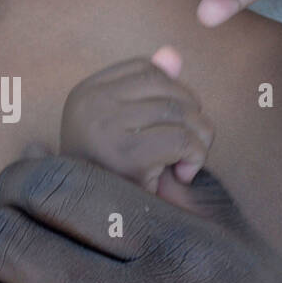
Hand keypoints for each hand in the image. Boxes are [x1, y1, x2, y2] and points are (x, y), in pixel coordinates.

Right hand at [59, 47, 211, 205]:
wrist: (98, 228)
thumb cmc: (117, 177)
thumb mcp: (128, 128)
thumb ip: (149, 90)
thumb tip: (173, 54)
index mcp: (83, 93)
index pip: (147, 69)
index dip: (173, 94)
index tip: (170, 127)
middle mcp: (88, 105)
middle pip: (168, 88)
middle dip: (192, 117)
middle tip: (186, 149)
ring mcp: (104, 128)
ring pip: (181, 112)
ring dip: (198, 139)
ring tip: (185, 163)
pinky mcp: (126, 156)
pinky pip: (183, 140)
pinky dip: (196, 157)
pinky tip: (183, 175)